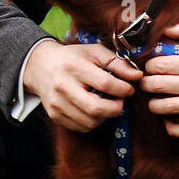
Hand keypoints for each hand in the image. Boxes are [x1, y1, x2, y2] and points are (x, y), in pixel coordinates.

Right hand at [22, 39, 142, 131]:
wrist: (40, 65)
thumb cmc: (73, 57)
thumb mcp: (95, 52)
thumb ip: (118, 63)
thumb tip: (137, 76)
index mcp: (74, 67)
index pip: (105, 84)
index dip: (123, 89)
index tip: (129, 89)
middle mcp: (63, 86)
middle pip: (96, 108)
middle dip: (116, 109)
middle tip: (120, 102)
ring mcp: (57, 103)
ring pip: (90, 122)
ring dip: (105, 116)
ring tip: (107, 105)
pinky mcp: (54, 115)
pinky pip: (81, 127)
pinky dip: (93, 122)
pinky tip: (94, 110)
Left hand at [139, 20, 178, 136]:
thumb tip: (167, 30)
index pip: (161, 65)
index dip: (149, 64)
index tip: (151, 63)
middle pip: (158, 86)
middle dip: (146, 82)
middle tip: (148, 79)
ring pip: (167, 108)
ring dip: (154, 103)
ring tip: (155, 98)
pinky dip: (173, 128)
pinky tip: (169, 119)